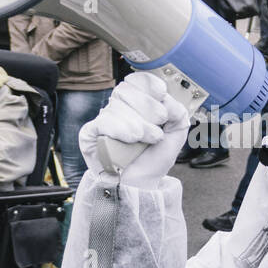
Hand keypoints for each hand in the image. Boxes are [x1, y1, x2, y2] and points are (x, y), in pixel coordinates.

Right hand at [78, 71, 189, 185]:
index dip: (148, 84)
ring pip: (116, 106)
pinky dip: (119, 128)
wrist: (139, 185)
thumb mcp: (175, 135)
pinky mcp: (90, 134)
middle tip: (158, 124)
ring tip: (147, 139)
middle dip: (148, 106)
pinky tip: (131, 138)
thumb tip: (168, 99)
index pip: (136, 82)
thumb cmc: (152, 160)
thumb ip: (178, 113)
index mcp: (136, 105)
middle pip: (127, 90)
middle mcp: (117, 109)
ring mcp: (103, 121)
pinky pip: (102, 122)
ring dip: (139, 123)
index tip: (161, 93)